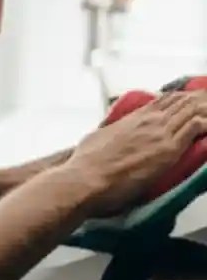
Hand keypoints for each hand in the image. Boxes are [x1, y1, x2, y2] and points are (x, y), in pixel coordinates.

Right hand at [63, 89, 206, 217]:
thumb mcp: (95, 138)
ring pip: (193, 110)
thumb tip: (108, 131)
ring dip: (203, 114)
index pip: (165, 100)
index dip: (180, 100)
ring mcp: (160, 133)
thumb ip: (109, 131)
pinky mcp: (168, 150)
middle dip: (197, 105)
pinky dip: (204, 126)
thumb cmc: (85, 165)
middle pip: (182, 102)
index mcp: (133, 118)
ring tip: (206, 119)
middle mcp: (149, 121)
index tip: (188, 104)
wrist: (84, 180)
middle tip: (205, 109)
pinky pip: (196, 127)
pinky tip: (206, 131)